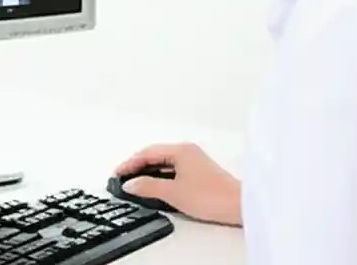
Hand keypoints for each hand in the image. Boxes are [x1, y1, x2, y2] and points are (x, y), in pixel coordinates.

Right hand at [115, 142, 242, 225]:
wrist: (238, 205)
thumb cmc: (212, 196)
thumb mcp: (173, 192)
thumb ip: (148, 186)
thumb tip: (131, 184)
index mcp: (180, 150)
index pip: (147, 152)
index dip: (130, 163)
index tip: (118, 174)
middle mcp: (187, 151)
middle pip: (155, 155)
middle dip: (137, 166)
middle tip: (123, 178)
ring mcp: (194, 161)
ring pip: (164, 163)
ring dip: (148, 172)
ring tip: (135, 184)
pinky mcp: (199, 173)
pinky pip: (172, 170)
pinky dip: (160, 177)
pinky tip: (155, 187)